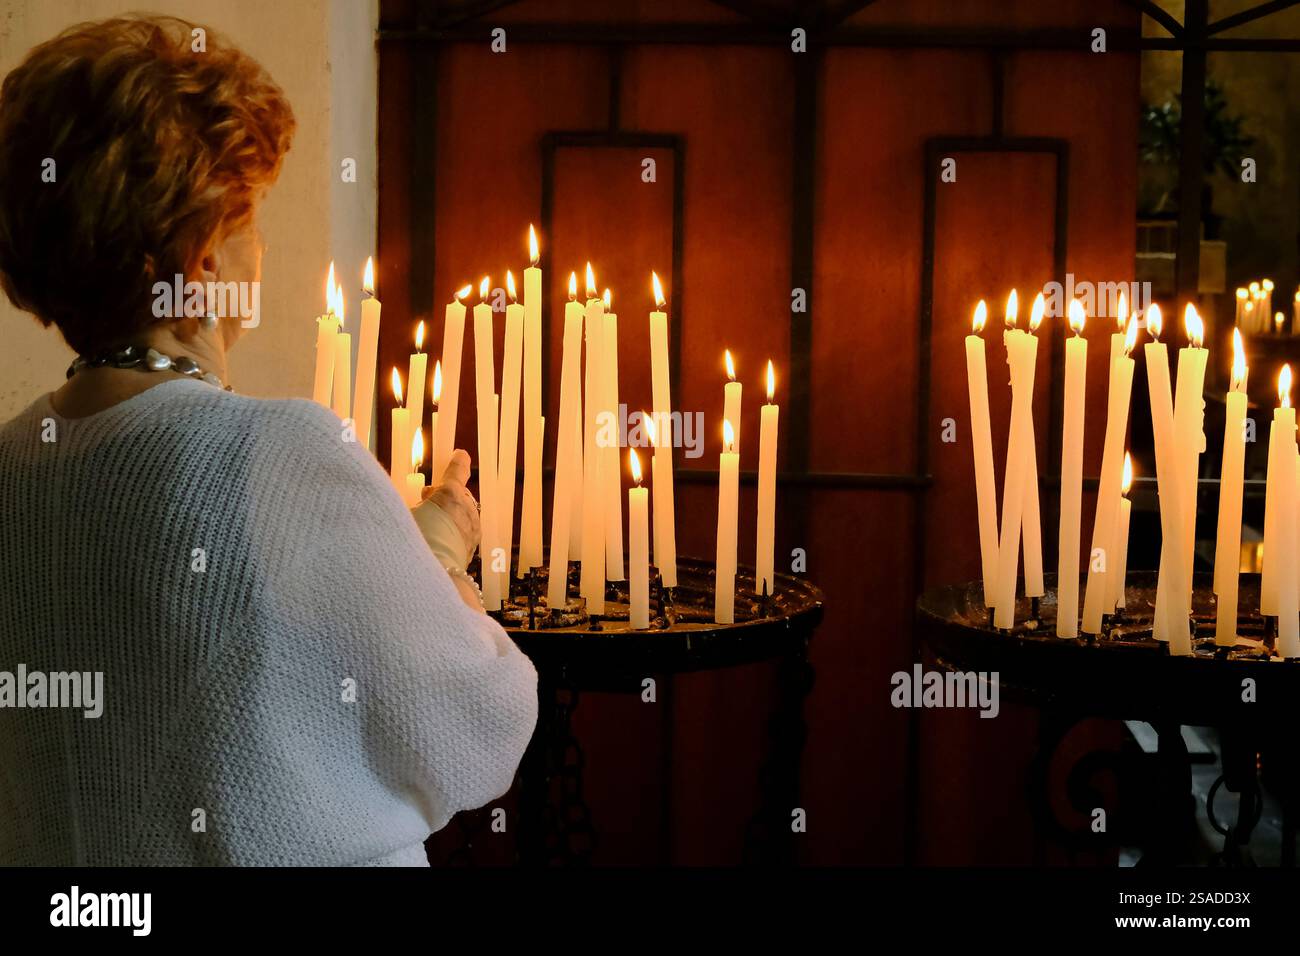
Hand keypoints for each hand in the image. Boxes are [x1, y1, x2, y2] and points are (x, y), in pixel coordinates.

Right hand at [411, 449, 479, 569]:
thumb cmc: (415, 539)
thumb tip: (426, 498)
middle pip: (457, 496)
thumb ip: (419, 503)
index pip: (457, 471)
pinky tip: (438, 542)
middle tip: (426, 498)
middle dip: (444, 496)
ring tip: (430, 524)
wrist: (434, 573)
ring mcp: (473, 527)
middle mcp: (466, 508)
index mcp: (449, 493)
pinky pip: (464, 533)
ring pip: (462, 515)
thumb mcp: (408, 514)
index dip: (458, 463)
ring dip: (450, 516)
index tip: (461, 455)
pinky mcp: (473, 547)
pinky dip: (454, 533)